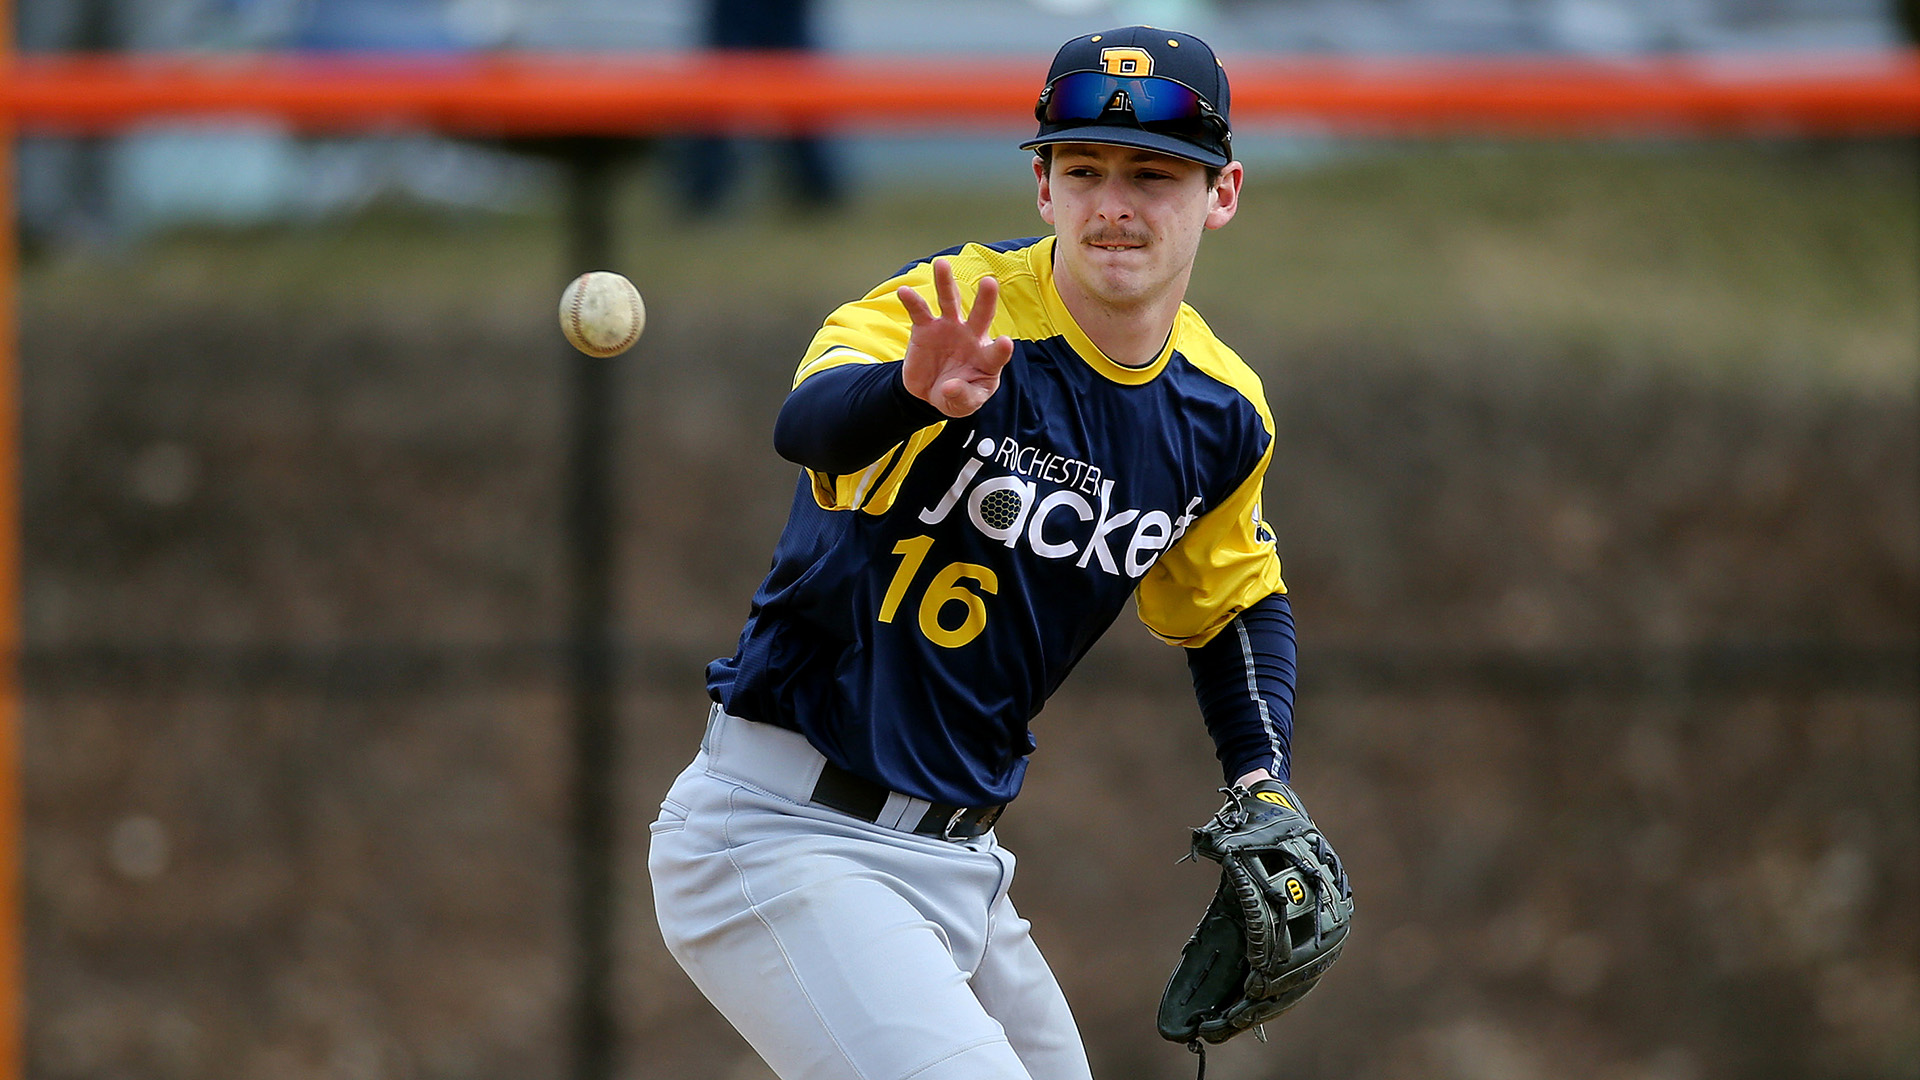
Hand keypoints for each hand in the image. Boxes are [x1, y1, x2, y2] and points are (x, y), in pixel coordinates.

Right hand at [897, 257, 1014, 417]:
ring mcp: (948, 328)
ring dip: (946, 283)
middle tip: (990, 282)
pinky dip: (912, 301)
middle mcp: (971, 337)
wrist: (931, 392)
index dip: (1001, 348)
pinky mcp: (926, 328)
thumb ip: (962, 397)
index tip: (1004, 343)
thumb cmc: (958, 396)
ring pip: (950, 302)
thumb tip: (949, 387)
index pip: (996, 352)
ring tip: (942, 264)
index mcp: (987, 357)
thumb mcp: (963, 405)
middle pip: (981, 315)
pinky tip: (904, 291)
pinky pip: (919, 311)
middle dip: (986, 299)